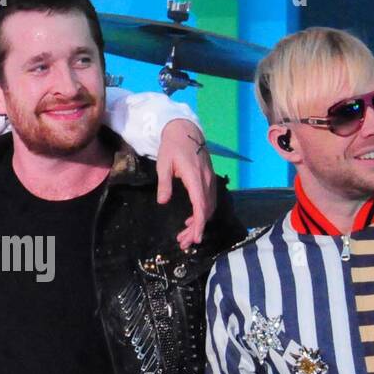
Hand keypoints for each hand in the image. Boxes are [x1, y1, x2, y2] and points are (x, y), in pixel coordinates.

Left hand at [157, 119, 217, 249]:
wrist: (186, 130)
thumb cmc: (172, 146)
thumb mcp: (163, 164)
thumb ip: (164, 183)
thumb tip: (163, 202)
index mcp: (194, 176)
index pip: (200, 204)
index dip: (199, 223)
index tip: (196, 238)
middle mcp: (206, 180)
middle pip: (206, 210)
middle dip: (196, 229)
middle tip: (184, 243)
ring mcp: (210, 179)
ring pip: (209, 207)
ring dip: (199, 223)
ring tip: (185, 235)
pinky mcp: (209, 179)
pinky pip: (209, 200)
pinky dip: (202, 213)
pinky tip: (192, 220)